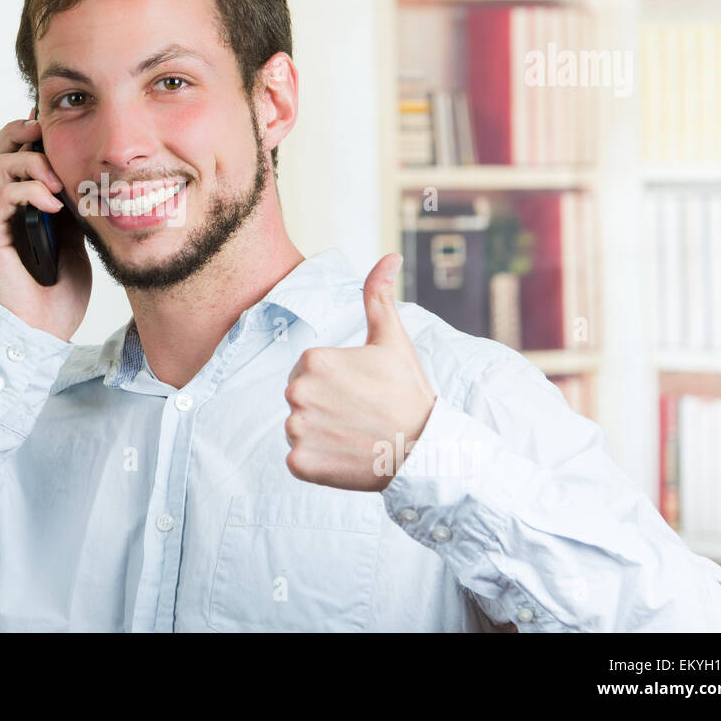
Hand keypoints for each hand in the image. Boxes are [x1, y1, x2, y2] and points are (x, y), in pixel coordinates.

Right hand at [0, 117, 91, 341]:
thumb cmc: (56, 300)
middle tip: (46, 135)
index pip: (15, 158)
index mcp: (20, 211)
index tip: (60, 133)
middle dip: (20, 132)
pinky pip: (4, 195)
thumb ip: (72, 214)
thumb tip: (85, 183)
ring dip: (32, 163)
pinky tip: (52, 205)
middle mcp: (1, 211)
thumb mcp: (75, 246)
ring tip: (57, 182)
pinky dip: (30, 191)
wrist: (39, 335)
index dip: (31, 138)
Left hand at [283, 253, 436, 491]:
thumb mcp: (393, 340)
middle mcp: (297, 393)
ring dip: (322, 434)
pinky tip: (346, 457)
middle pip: (301, 399)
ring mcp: (296, 431)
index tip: (363, 392)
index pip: (310, 371)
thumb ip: (378, 297)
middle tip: (359, 415)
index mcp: (313, 360)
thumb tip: (390, 256)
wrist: (423, 452)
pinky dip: (319, 462)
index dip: (337, 382)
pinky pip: (300, 460)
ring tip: (355, 435)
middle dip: (325, 406)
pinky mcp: (300, 464)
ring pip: (300, 429)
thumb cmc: (408, 393)